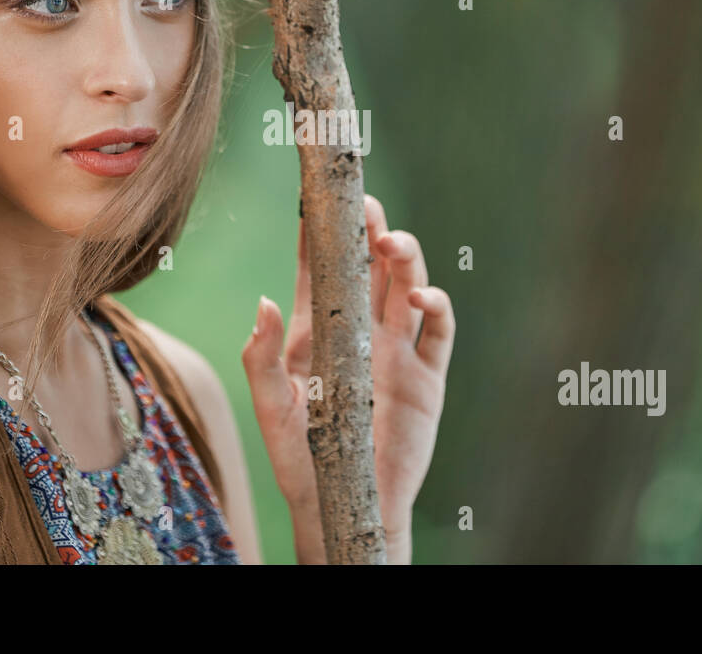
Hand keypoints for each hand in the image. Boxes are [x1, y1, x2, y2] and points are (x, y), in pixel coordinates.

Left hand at [242, 194, 454, 561]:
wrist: (344, 507)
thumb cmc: (301, 460)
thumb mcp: (270, 409)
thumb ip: (262, 358)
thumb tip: (263, 301)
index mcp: (317, 329)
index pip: (320, 268)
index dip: (320, 232)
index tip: (319, 194)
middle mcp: (361, 330)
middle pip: (370, 266)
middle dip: (370, 231)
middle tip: (367, 206)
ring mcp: (397, 349)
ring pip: (407, 286)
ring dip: (405, 259)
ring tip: (392, 244)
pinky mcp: (427, 376)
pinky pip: (439, 332)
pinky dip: (437, 307)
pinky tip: (422, 298)